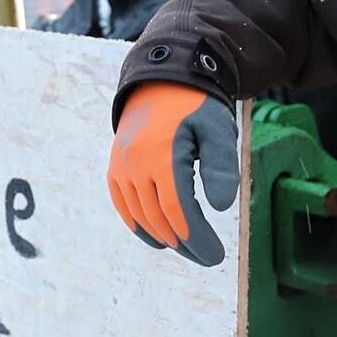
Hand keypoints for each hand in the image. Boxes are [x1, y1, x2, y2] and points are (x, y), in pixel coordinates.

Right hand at [106, 82, 237, 265]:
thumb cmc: (196, 105)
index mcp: (161, 155)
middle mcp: (135, 164)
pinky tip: (157, 238)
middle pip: (160, 219)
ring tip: (187, 248)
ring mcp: (121, 166)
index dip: (197, 238)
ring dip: (163, 238)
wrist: (161, 79)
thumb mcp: (217, 129)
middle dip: (185, 243)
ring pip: (140, 216)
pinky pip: (123, 204)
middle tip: (207, 257)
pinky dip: (138, 225)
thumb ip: (220, 166)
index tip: (216, 257)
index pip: (179, 211)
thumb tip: (220, 207)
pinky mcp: (115, 166)